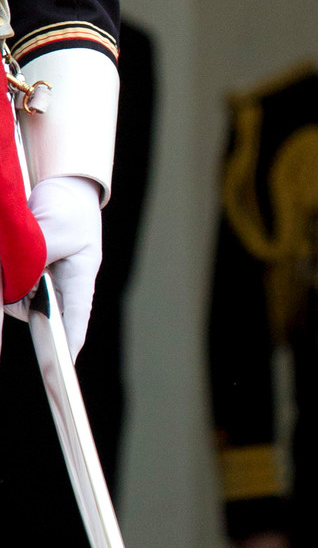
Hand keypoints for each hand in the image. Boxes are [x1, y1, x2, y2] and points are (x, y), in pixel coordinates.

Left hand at [24, 175, 102, 357]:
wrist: (63, 186)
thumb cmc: (71, 207)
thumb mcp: (56, 230)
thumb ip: (36, 257)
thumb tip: (18, 280)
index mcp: (81, 277)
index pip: (77, 316)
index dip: (71, 339)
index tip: (66, 361)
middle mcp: (62, 285)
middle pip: (41, 311)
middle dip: (24, 303)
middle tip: (16, 283)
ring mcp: (44, 279)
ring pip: (20, 298)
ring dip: (11, 286)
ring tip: (19, 252)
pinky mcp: (28, 271)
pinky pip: (12, 285)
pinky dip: (7, 278)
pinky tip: (9, 261)